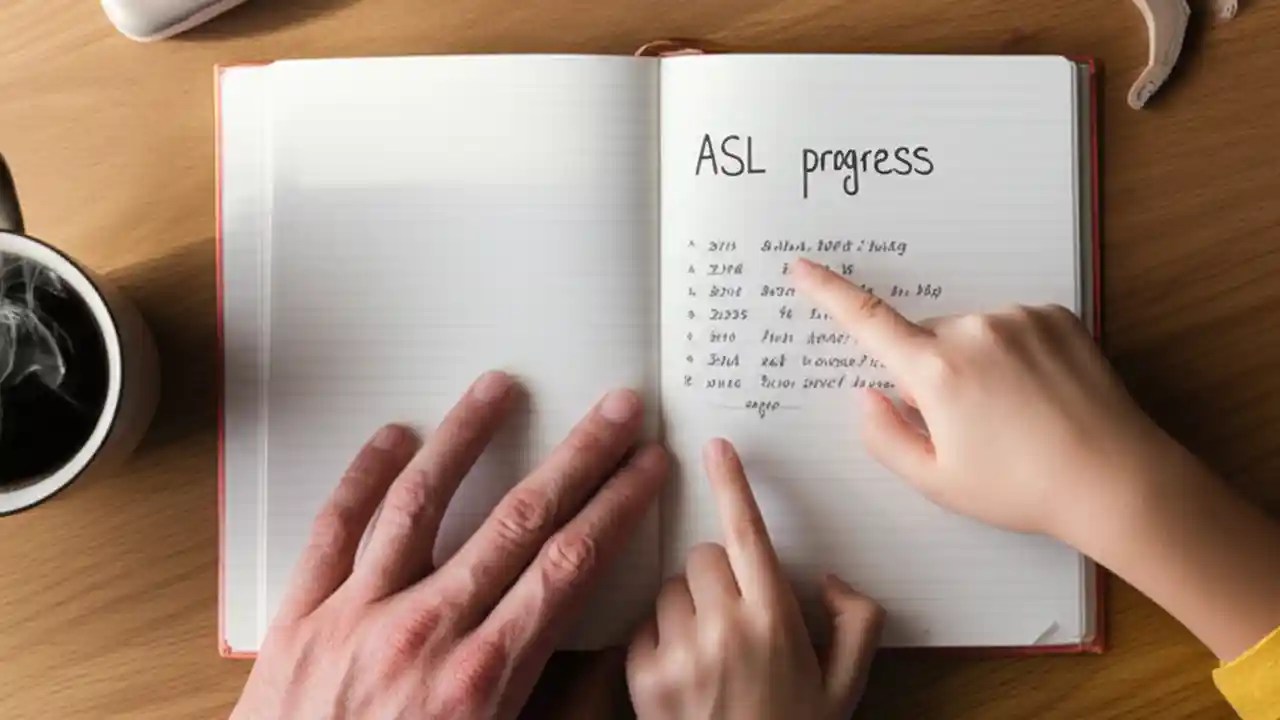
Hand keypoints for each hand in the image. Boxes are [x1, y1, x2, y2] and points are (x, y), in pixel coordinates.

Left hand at [231, 372, 668, 719]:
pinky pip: (335, 528)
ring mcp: (358, 616)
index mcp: (482, 677)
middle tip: (614, 410)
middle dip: (578, 457)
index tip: (645, 467)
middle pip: (519, 521)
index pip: (569, 566)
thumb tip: (606, 653)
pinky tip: (393, 435)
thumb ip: (557, 706)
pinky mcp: (301, 617)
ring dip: (468, 437)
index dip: (617, 507)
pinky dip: (364, 475)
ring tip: (501, 387)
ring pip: (422, 501)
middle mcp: (425, 632)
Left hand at [626, 439, 882, 719]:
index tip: (718, 448)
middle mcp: (724, 626)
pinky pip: (644, 625)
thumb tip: (826, 578)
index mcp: (775, 618)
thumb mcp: (847, 684)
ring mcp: (679, 651)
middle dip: (717, 574)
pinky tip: (686, 671)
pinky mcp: (642, 675)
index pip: (748, 532)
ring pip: (670, 588)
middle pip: (702, 555)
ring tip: (711, 651)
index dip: (734, 484)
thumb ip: (858, 620)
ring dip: (687, 606)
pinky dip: (661, 639)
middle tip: (735, 613)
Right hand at [794, 259, 1279, 660]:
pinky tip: (1037, 394)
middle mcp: (973, 331)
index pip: (866, 321)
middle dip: (931, 372)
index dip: (828, 292)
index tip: (801, 268)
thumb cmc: (1020, 488)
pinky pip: (1012, 327)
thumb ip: (886, 436)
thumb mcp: (936, 480)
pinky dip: (1013, 353)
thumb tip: (867, 395)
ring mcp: (1018, 318)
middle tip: (967, 425)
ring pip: (971, 334)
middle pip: (926, 338)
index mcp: (935, 370)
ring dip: (976, 363)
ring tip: (1013, 415)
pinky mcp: (1055, 315)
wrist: (1115, 478)